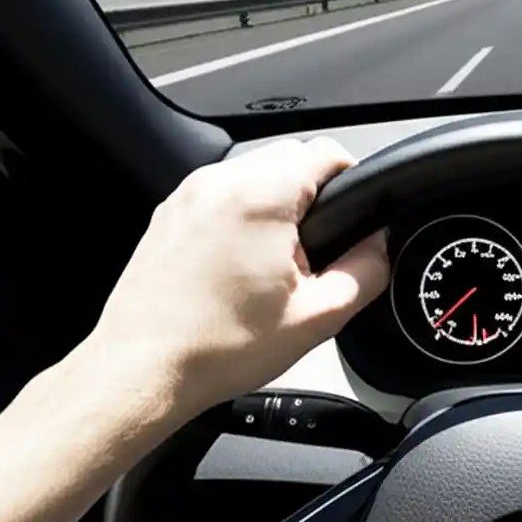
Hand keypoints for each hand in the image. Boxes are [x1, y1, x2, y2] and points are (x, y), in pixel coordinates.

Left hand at [86, 137, 388, 414]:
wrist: (142, 369)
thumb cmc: (216, 346)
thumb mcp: (316, 318)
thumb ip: (365, 272)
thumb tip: (379, 247)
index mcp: (262, 196)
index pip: (326, 152)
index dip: (352, 180)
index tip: (353, 215)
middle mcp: (221, 183)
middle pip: (289, 158)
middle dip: (312, 196)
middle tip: (314, 251)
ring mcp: (189, 195)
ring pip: (254, 175)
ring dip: (275, 206)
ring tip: (273, 266)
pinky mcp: (169, 214)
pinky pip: (222, 196)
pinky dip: (240, 218)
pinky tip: (239, 269)